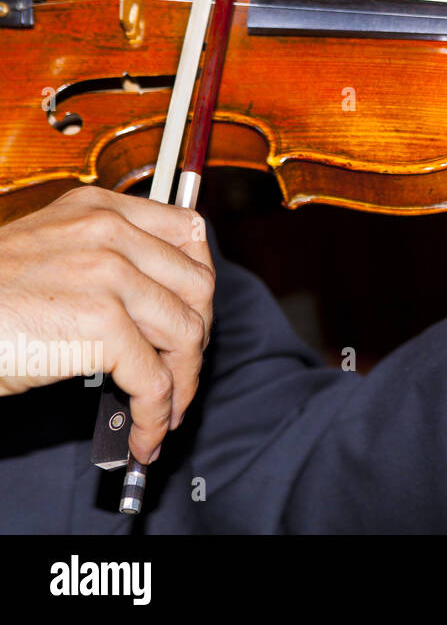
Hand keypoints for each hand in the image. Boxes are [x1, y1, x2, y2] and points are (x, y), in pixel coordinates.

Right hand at [0, 186, 214, 463]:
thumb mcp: (49, 254)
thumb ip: (105, 260)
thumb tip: (159, 305)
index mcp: (99, 209)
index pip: (189, 234)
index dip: (200, 284)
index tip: (194, 315)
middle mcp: (110, 233)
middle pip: (198, 287)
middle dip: (197, 339)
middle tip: (181, 372)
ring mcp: (108, 275)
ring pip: (185, 335)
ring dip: (182, 385)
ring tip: (165, 412)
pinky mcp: (101, 324)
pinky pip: (153, 380)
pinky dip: (156, 415)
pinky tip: (142, 434)